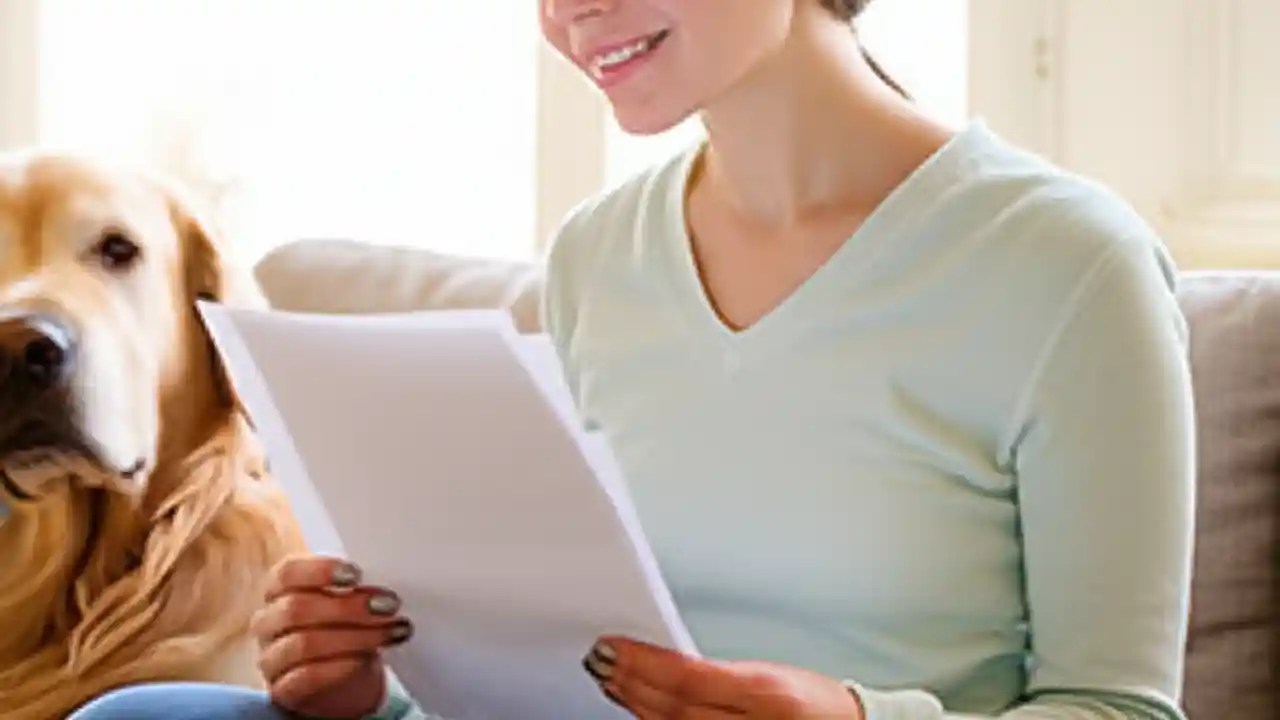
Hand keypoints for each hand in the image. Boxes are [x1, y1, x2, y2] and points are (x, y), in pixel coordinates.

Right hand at [252, 556, 413, 718]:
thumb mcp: (352, 602)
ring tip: (392, 632)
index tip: (356, 574)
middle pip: (297, 609)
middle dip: (348, 607)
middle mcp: (268, 622)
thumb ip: (358, 589)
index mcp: (280, 589)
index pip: (287, 573)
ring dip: (355, 636)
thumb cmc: (349, 627)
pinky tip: (365, 659)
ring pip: (303, 643)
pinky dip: (338, 667)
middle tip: (390, 605)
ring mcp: (271, 658)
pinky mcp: (282, 690)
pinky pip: (305, 677)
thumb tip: (382, 581)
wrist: (348, 679)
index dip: (320, 571)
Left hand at [582, 636, 863, 718]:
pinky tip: (639, 711)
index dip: (641, 663)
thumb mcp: (766, 675)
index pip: (687, 679)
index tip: (610, 645)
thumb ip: (712, 672)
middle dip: (629, 684)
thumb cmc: (811, 704)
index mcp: (765, 694)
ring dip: (633, 705)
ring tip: (610, 679)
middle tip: (600, 658)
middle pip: (673, 710)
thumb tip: (658, 661)